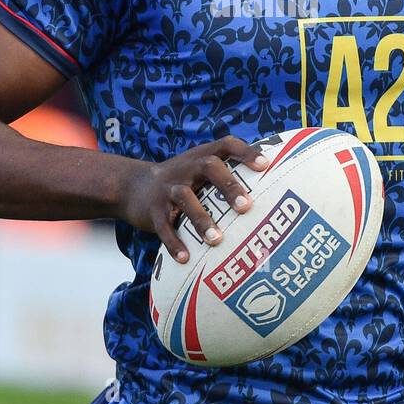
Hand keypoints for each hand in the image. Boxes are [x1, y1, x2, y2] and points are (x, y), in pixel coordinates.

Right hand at [117, 136, 268, 262]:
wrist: (132, 187)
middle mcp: (185, 168)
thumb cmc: (181, 181)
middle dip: (228, 185)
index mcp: (200, 157)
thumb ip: (226, 174)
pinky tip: (185, 259)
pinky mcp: (152, 211)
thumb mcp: (199, 169)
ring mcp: (167, 189)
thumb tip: (271, 192)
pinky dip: (174, 243)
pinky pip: (164, 227)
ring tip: (218, 240)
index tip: (266, 166)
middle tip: (247, 206)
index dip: (246, 152)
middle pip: (208, 166)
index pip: (226, 145)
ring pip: (185, 198)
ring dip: (202, 219)